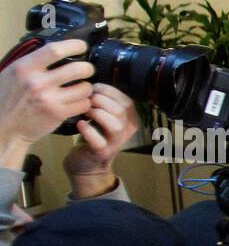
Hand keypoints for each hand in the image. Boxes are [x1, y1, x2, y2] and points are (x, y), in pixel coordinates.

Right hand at [0, 39, 92, 168]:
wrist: (4, 126)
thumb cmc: (8, 99)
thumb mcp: (13, 74)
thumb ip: (32, 63)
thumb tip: (55, 51)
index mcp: (24, 67)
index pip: (54, 50)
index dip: (73, 45)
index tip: (81, 46)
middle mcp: (37, 82)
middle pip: (78, 69)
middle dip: (88, 68)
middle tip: (87, 70)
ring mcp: (49, 99)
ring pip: (84, 88)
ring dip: (87, 87)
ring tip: (81, 88)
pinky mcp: (58, 114)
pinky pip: (83, 104)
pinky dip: (84, 102)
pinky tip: (78, 102)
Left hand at [63, 84, 138, 198]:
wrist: (87, 163)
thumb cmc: (92, 134)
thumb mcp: (103, 115)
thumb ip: (104, 101)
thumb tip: (92, 81)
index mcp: (131, 119)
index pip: (126, 99)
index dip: (108, 90)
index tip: (92, 89)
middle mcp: (128, 131)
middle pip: (121, 110)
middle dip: (99, 101)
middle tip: (85, 101)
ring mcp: (117, 143)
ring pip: (114, 123)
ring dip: (95, 114)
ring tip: (84, 112)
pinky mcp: (103, 152)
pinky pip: (97, 139)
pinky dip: (86, 129)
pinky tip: (80, 125)